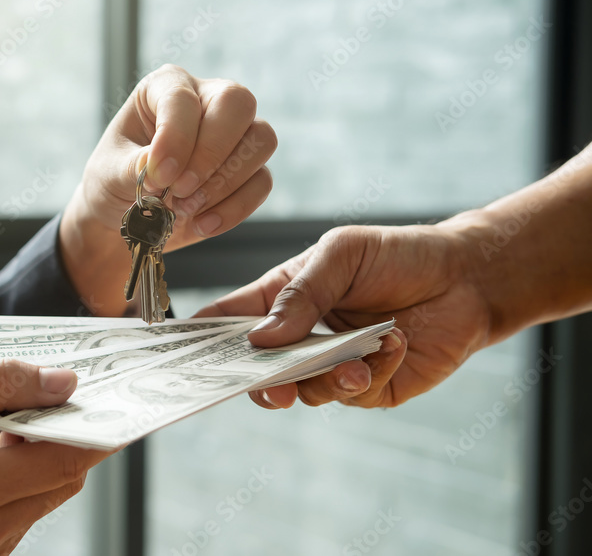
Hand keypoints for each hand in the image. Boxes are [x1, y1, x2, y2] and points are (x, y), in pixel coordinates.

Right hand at [0, 361, 110, 555]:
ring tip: (12, 425)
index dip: (94, 430)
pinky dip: (21, 483)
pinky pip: (20, 518)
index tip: (110, 400)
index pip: (62, 463)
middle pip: (61, 484)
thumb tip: (62, 383)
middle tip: (52, 400)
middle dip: (68, 440)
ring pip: (44, 501)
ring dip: (43, 462)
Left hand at [61, 64, 276, 314]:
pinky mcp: (249, 170)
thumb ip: (133, 166)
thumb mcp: (110, 172)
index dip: (175, 137)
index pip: (184, 98)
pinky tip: (202, 224)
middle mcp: (207, 99)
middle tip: (179, 190)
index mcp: (166, 86)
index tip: (158, 175)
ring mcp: (235, 133)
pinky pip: (262, 182)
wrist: (126, 216)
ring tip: (185, 208)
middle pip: (238, 104)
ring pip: (261, 140)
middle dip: (211, 153)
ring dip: (225, 182)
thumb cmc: (114, 179)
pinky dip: (234, 208)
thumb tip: (163, 166)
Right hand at [195, 222, 492, 408]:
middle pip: (259, 371)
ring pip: (306, 391)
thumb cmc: (396, 255)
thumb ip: (302, 295)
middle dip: (262, 384)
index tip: (183, 358)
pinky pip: (355, 395)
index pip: (228, 322)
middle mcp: (299, 337)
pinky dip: (373, 372)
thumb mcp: (341, 255)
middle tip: (273, 390)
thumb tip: (262, 339)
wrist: (466, 278)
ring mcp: (331, 365)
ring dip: (327, 380)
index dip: (201, 340)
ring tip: (357, 361)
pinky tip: (394, 343)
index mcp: (279, 299)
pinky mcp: (370, 387)